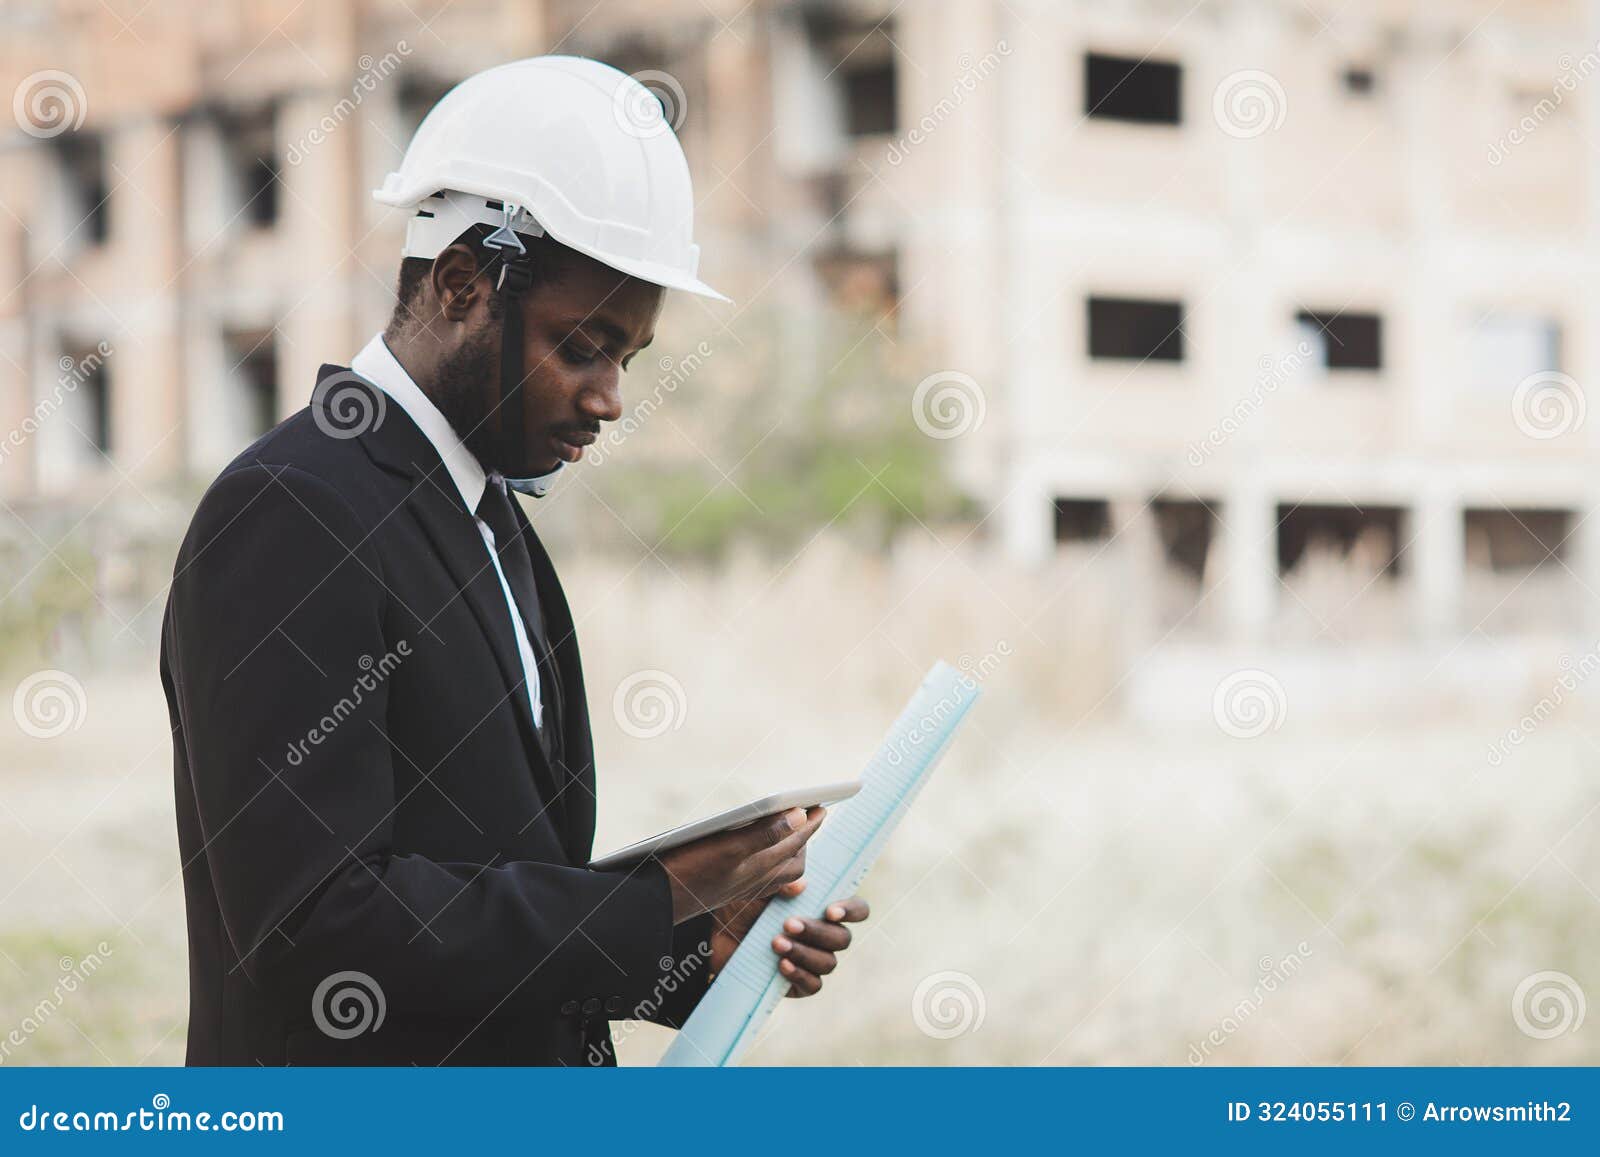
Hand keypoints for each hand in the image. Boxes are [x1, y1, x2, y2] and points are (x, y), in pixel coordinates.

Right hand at [656, 806, 825, 921]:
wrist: (655, 906)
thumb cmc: (686, 872)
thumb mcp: (726, 848)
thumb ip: (765, 833)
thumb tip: (800, 815)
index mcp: (758, 867)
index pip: (796, 841)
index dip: (811, 822)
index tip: (823, 805)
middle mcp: (754, 879)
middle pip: (793, 858)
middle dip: (804, 837)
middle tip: (812, 816)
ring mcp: (741, 887)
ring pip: (779, 871)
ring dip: (790, 851)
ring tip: (793, 833)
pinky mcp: (727, 890)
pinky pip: (763, 879)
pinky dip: (771, 863)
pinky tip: (763, 856)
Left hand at [709, 888, 870, 997]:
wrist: (714, 935)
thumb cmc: (743, 905)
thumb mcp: (758, 887)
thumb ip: (780, 883)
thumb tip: (801, 886)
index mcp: (822, 908)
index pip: (857, 910)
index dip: (852, 911)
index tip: (830, 910)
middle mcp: (823, 935)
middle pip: (842, 939)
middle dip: (817, 932)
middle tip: (788, 923)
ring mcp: (812, 961)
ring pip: (828, 963)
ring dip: (804, 953)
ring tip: (776, 943)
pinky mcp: (798, 984)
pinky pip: (813, 985)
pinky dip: (799, 975)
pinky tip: (781, 965)